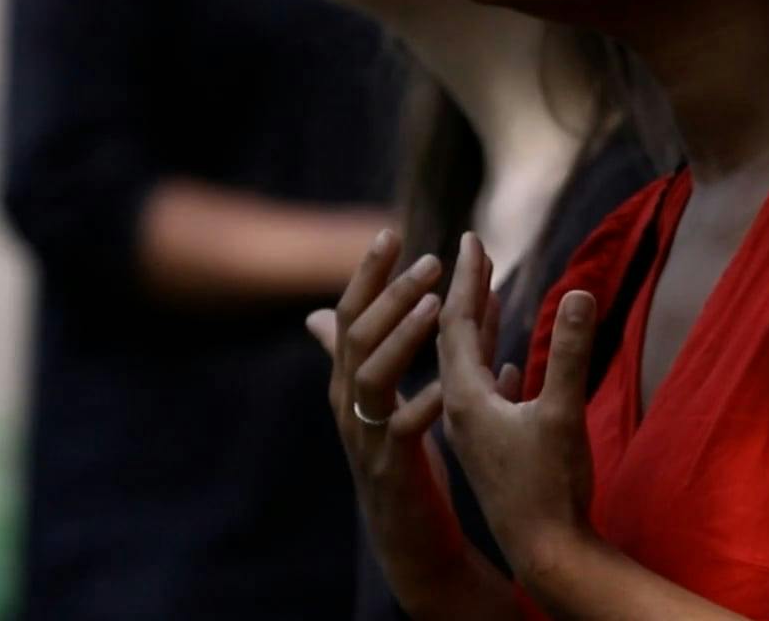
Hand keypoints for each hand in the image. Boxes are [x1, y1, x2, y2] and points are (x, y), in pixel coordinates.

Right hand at [305, 230, 508, 618]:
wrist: (409, 537)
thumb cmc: (398, 460)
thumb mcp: (376, 401)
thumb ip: (362, 353)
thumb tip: (318, 312)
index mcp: (348, 382)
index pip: (348, 314)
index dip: (367, 274)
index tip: (390, 231)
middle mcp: (348, 404)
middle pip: (356, 336)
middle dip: (391, 294)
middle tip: (429, 260)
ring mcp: (366, 437)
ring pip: (372, 375)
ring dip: (404, 337)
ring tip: (435, 305)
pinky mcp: (393, 469)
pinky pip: (404, 430)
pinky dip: (426, 403)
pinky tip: (449, 384)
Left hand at [436, 231, 598, 586]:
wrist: (546, 551)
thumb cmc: (552, 486)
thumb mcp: (563, 413)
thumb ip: (568, 352)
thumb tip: (579, 292)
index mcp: (466, 397)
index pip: (458, 323)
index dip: (468, 279)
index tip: (472, 236)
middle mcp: (461, 409)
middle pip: (456, 338)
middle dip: (468, 292)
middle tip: (473, 248)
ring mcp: (475, 430)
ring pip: (469, 366)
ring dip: (480, 326)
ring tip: (489, 290)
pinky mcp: (492, 448)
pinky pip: (485, 394)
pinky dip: (494, 365)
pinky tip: (507, 363)